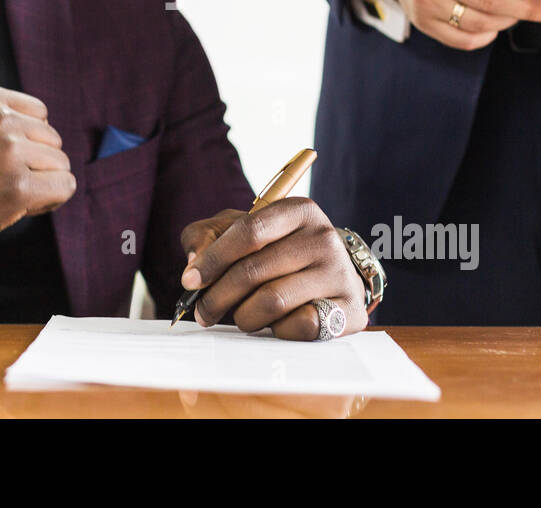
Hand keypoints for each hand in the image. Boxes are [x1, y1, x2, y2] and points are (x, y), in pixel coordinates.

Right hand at [0, 85, 74, 272]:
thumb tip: (41, 126)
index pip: (40, 114)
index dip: (29, 140)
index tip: (6, 159)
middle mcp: (0, 119)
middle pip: (52, 140)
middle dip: (36, 163)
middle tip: (4, 182)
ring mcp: (9, 152)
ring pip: (60, 164)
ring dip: (43, 182)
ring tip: (9, 194)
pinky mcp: (18, 187)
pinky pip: (64, 186)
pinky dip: (51, 200)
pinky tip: (24, 207)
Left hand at [178, 198, 367, 340]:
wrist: (331, 274)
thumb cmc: (278, 250)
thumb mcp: (240, 230)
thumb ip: (206, 236)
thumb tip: (194, 264)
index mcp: (298, 210)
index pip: (250, 231)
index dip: (214, 258)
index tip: (190, 281)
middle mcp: (323, 237)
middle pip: (254, 271)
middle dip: (217, 297)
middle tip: (203, 312)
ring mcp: (340, 273)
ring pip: (272, 301)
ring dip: (244, 316)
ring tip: (241, 315)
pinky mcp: (350, 310)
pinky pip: (299, 326)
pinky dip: (277, 330)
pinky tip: (275, 323)